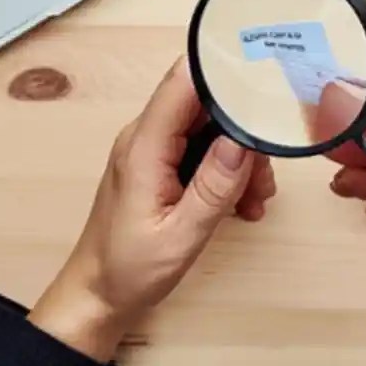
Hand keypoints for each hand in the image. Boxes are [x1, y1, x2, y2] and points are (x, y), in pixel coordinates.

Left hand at [28, 57, 276, 361]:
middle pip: (206, 104)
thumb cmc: (130, 270)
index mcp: (144, 146)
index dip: (224, 68)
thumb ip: (215, 185)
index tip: (267, 74)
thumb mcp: (181, 234)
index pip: (184, 81)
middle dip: (245, 129)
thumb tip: (245, 140)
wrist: (97, 296)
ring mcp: (153, 150)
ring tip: (254, 200)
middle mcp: (146, 137)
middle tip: (267, 174)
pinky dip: (227, 171)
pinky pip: (203, 151)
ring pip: (211, 129)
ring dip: (241, 159)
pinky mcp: (161, 165)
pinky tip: (241, 204)